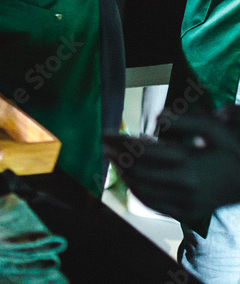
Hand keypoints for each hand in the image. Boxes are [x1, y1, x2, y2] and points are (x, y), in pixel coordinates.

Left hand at [108, 113, 239, 227]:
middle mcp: (186, 187)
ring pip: (141, 190)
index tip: (106, 133)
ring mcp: (185, 203)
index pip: (143, 152)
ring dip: (123, 173)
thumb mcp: (215, 131)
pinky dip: (135, 190)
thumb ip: (187, 122)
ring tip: (114, 157)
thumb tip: (158, 118)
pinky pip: (152, 204)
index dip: (121, 142)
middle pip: (137, 171)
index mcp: (191, 164)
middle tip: (104, 144)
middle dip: (117, 156)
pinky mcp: (185, 213)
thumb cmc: (230, 152)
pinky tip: (129, 176)